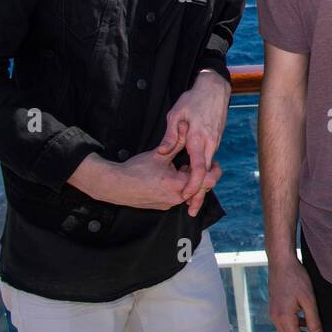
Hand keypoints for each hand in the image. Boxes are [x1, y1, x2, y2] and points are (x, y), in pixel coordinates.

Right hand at [71, 149, 219, 210]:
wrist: (115, 186)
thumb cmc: (135, 170)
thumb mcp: (159, 155)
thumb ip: (177, 142)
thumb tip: (186, 126)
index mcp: (178, 185)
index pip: (206, 182)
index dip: (214, 171)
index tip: (215, 162)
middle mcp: (176, 198)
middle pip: (198, 187)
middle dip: (199, 174)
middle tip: (197, 161)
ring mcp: (168, 204)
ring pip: (187, 191)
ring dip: (187, 179)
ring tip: (180, 166)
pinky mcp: (161, 205)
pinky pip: (177, 195)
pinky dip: (178, 185)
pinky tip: (170, 174)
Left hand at [156, 69, 230, 215]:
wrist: (215, 88)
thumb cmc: (194, 99)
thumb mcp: (176, 114)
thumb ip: (170, 135)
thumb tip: (162, 152)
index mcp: (198, 139)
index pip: (198, 168)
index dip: (193, 185)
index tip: (186, 197)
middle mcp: (209, 144)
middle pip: (205, 175)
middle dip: (199, 194)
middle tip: (191, 210)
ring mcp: (214, 143)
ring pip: (208, 169)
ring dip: (201, 185)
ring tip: (192, 201)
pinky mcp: (215, 140)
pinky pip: (208, 160)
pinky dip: (203, 173)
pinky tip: (195, 180)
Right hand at [269, 257, 323, 331]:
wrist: (281, 261)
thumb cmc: (296, 277)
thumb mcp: (309, 298)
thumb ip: (313, 319)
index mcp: (283, 317)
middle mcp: (275, 318)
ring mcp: (273, 313)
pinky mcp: (274, 307)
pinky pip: (284, 324)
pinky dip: (295, 328)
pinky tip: (307, 323)